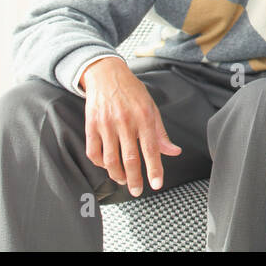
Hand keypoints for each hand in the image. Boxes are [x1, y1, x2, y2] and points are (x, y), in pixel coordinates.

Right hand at [81, 56, 180, 196]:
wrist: (106, 74)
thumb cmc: (133, 92)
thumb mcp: (152, 107)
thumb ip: (161, 133)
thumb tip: (174, 152)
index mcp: (144, 117)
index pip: (151, 149)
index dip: (154, 169)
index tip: (156, 184)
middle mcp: (125, 121)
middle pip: (129, 158)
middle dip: (134, 179)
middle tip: (138, 191)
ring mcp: (106, 124)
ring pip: (110, 159)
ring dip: (117, 174)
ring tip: (124, 181)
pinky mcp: (91, 125)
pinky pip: (93, 152)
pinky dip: (100, 164)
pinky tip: (107, 167)